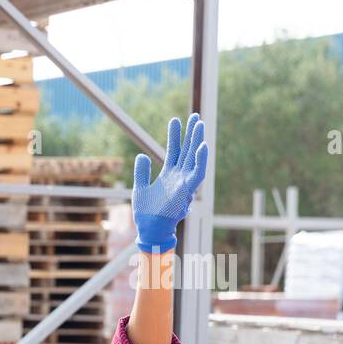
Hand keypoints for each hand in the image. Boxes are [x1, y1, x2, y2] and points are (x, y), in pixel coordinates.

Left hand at [133, 113, 209, 252]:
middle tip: (196, 115)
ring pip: (194, 157)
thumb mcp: (140, 188)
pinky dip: (200, 159)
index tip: (175, 119)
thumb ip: (141, 172)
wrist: (150, 228)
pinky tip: (202, 145)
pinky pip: (197, 172)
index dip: (175, 135)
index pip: (174, 150)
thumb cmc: (146, 212)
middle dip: (191, 133)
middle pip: (188, 150)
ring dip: (197, 141)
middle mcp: (179, 175)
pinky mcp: (187, 190)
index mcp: (169, 174)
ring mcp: (184, 182)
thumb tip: (141, 155)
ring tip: (199, 124)